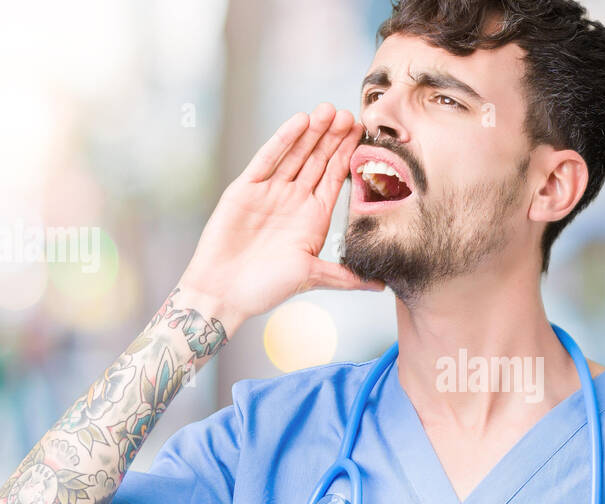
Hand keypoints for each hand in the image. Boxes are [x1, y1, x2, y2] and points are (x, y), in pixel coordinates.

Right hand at [177, 102, 381, 328]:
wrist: (223, 292)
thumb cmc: (265, 288)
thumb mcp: (312, 276)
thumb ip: (345, 277)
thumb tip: (381, 285)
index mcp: (314, 218)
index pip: (334, 178)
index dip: (348, 155)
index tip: (363, 133)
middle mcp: (294, 201)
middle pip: (317, 160)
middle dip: (333, 137)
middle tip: (349, 113)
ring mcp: (270, 192)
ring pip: (295, 154)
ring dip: (312, 133)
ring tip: (328, 110)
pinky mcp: (246, 189)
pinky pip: (267, 159)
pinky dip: (283, 140)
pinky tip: (299, 122)